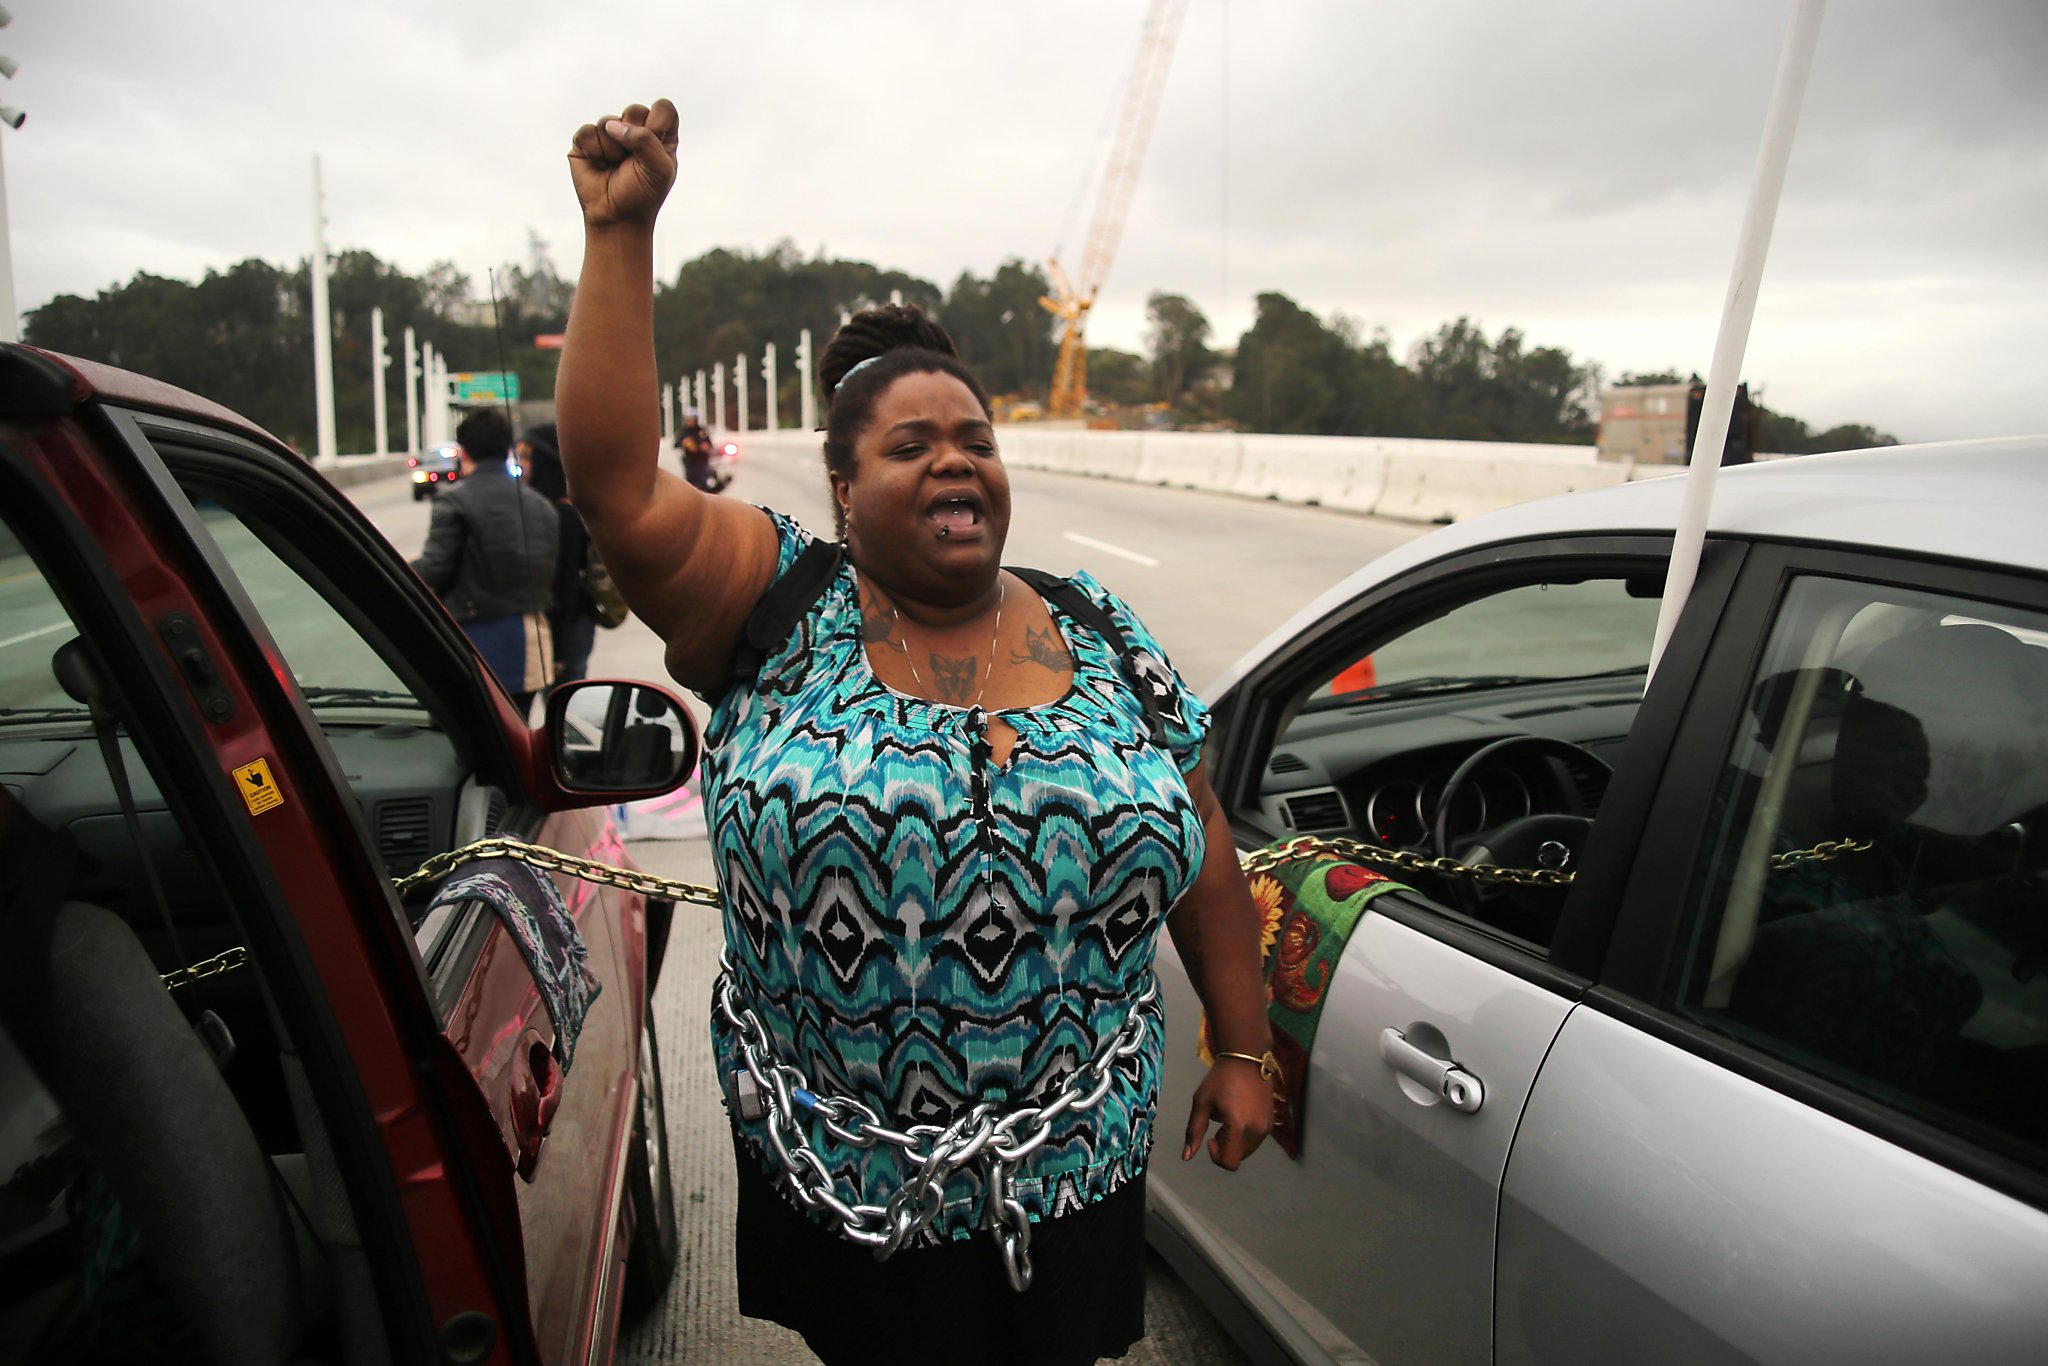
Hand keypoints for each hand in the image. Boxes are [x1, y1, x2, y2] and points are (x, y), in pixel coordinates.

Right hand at [568, 100, 678, 229]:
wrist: (616, 218)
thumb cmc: (643, 194)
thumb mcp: (660, 169)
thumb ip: (646, 139)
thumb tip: (612, 126)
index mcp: (660, 134)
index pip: (664, 108)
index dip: (658, 124)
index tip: (656, 147)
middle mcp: (635, 129)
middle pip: (635, 110)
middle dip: (635, 138)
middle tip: (633, 161)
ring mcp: (610, 132)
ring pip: (608, 121)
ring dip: (613, 151)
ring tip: (615, 166)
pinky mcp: (586, 140)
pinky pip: (588, 132)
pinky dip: (595, 152)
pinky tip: (599, 165)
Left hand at [1181, 1058, 1273, 1169]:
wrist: (1247, 1058)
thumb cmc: (1220, 1079)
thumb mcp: (1201, 1103)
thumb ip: (1194, 1131)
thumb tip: (1186, 1157)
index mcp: (1238, 1127)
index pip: (1229, 1162)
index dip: (1216, 1156)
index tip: (1210, 1138)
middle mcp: (1256, 1131)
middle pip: (1237, 1158)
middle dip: (1224, 1147)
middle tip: (1217, 1124)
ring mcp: (1266, 1127)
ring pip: (1247, 1151)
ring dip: (1234, 1142)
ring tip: (1228, 1117)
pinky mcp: (1271, 1122)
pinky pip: (1255, 1140)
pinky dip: (1244, 1136)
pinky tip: (1238, 1114)